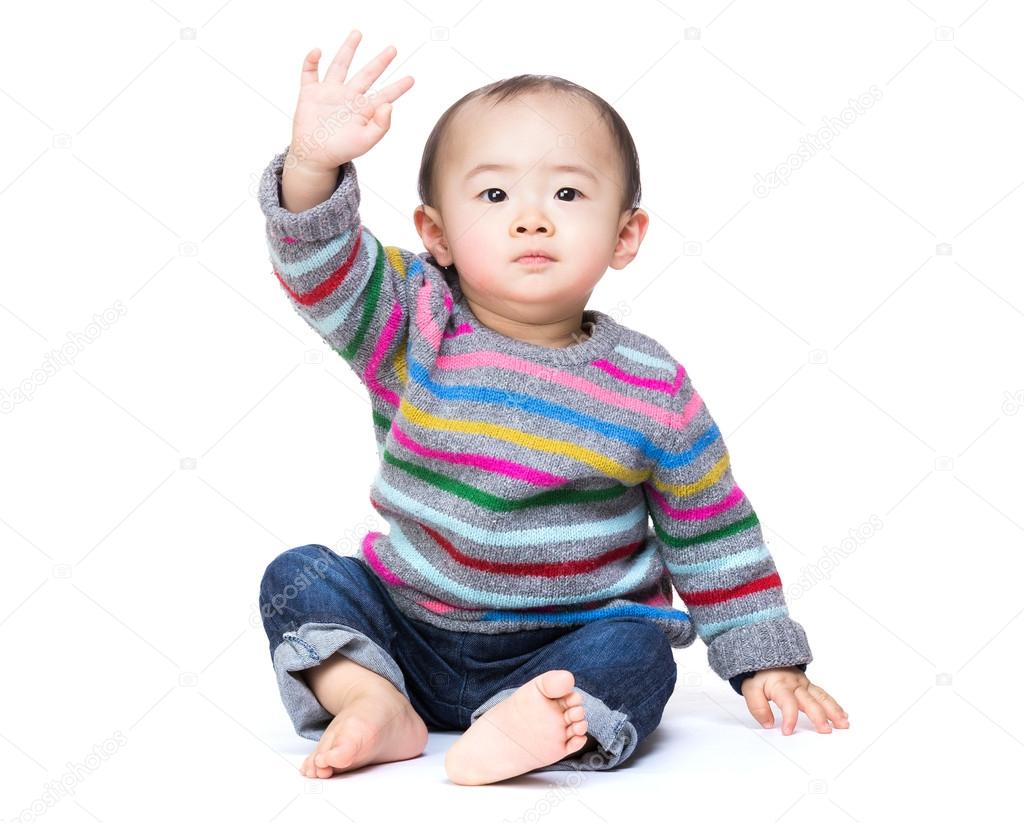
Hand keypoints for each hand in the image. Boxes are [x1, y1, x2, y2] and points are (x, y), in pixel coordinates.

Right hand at [288, 30, 414, 171]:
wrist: (314, 157)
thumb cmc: (341, 151)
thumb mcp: (366, 142)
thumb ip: (381, 125)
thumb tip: (390, 105)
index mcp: (363, 109)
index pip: (385, 94)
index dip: (398, 87)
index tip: (412, 79)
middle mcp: (349, 97)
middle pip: (367, 74)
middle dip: (380, 62)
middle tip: (393, 49)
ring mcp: (330, 93)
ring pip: (340, 65)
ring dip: (348, 49)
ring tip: (357, 34)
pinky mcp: (311, 93)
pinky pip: (310, 73)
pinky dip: (311, 61)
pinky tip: (317, 52)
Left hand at [740, 666, 848, 734]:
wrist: (765, 655)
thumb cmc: (759, 675)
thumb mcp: (750, 688)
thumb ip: (757, 706)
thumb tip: (768, 723)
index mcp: (781, 685)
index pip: (787, 703)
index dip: (789, 718)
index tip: (787, 731)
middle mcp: (796, 684)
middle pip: (810, 701)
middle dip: (819, 716)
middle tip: (826, 730)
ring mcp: (804, 684)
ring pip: (821, 697)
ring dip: (833, 711)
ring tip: (843, 724)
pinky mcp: (809, 685)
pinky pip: (823, 695)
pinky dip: (834, 705)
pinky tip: (842, 714)